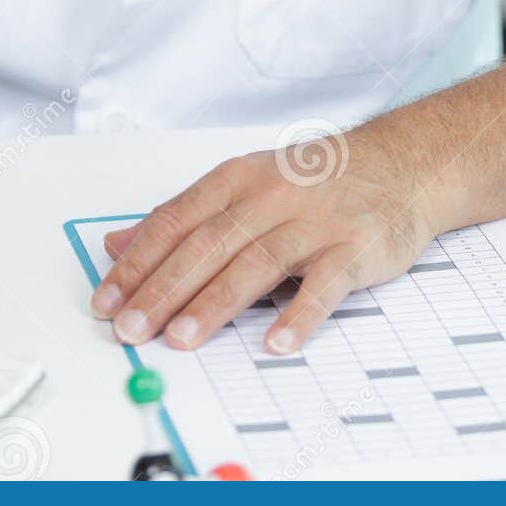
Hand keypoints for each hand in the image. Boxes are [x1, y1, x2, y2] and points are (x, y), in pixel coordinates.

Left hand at [90, 131, 435, 354]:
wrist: (398, 164)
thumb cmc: (313, 181)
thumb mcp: (241, 185)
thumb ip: (181, 217)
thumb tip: (116, 244)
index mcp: (235, 179)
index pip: (174, 221)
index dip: (137, 262)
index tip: (107, 300)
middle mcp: (270, 195)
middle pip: (208, 244)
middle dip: (163, 289)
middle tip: (131, 328)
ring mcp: (314, 221)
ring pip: (256, 262)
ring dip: (216, 303)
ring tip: (182, 338)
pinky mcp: (354, 247)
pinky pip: (324, 283)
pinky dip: (300, 313)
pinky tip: (276, 342)